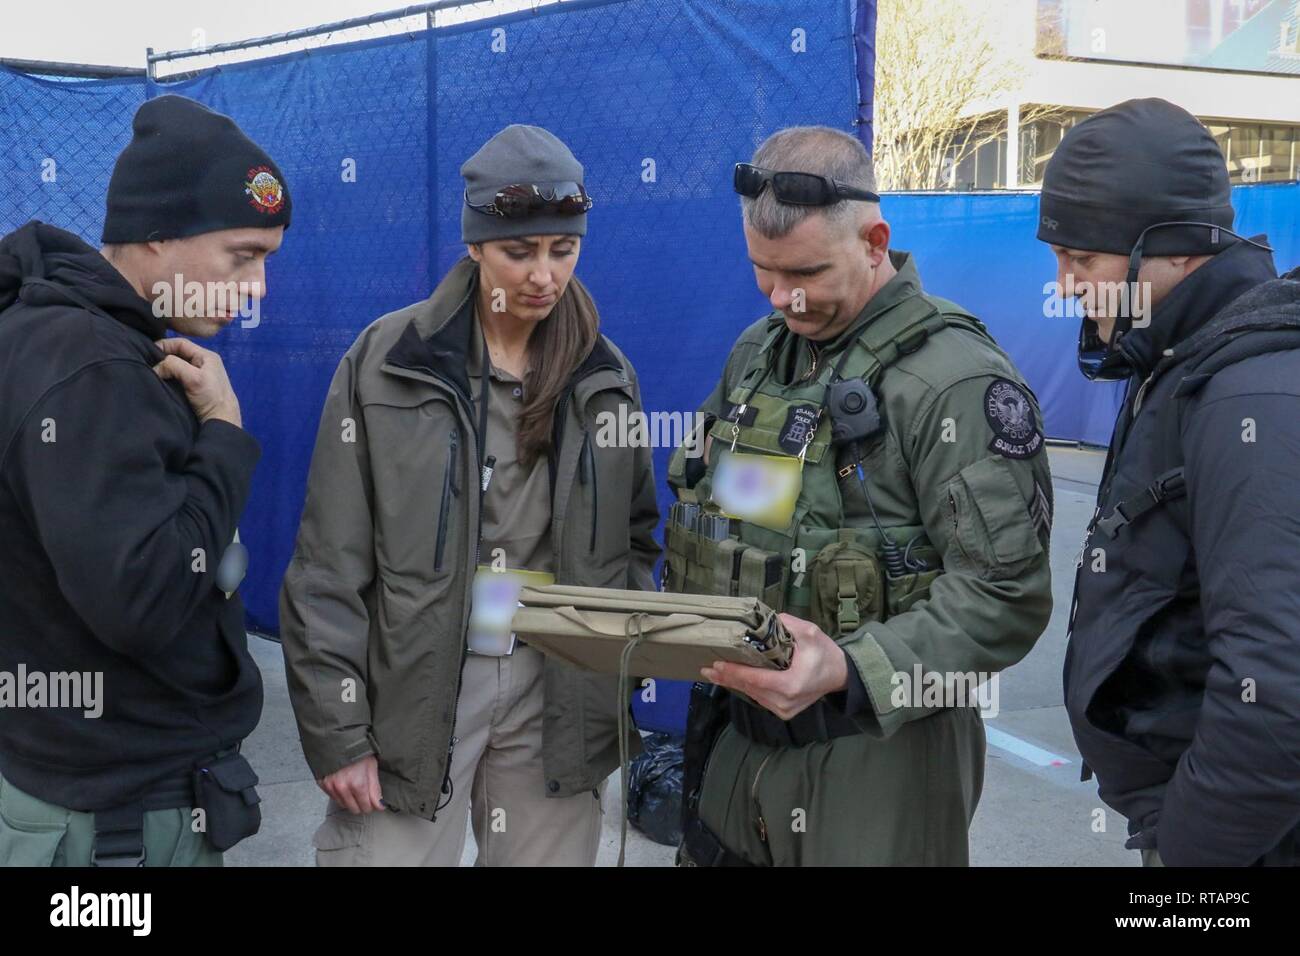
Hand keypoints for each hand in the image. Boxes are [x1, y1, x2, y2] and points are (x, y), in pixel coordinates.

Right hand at [153, 337, 241, 427]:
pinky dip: (168, 378)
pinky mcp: (193, 388)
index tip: (148, 351)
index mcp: (206, 356)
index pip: (181, 343)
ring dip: (164, 369)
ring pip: (176, 366)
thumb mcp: (194, 377)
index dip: (164, 345)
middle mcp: (202, 364)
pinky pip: (177, 378)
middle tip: (147, 363)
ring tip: (151, 372)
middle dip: (162, 357)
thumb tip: (156, 367)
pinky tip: (159, 381)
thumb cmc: (211, 397)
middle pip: (177, 354)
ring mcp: (198, 376)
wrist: (221, 421)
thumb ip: (174, 366)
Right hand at [318, 754, 383, 814]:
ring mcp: (331, 787)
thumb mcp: (371, 767)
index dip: (373, 805)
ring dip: (350, 800)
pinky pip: (333, 798)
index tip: (376, 801)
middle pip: (355, 809)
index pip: (367, 807)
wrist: (337, 738)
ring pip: (343, 805)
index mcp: (357, 784)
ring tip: (355, 788)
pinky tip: (345, 785)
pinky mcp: (322, 784)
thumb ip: (375, 789)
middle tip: (366, 795)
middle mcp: (342, 788)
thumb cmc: (357, 750)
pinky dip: (340, 795)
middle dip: (362, 804)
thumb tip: (380, 805)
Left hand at [701, 613, 847, 720]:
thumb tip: (764, 620)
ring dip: (734, 683)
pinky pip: (759, 698)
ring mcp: (783, 710)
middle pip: (749, 689)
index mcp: (791, 684)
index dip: (734, 672)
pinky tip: (732, 679)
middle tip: (706, 669)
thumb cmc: (824, 653)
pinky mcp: (783, 711)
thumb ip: (787, 625)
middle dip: (727, 678)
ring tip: (714, 673)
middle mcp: (785, 702)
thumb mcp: (810, 633)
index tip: (716, 664)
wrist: (839, 675)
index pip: (755, 679)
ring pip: (752, 695)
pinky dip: (746, 688)